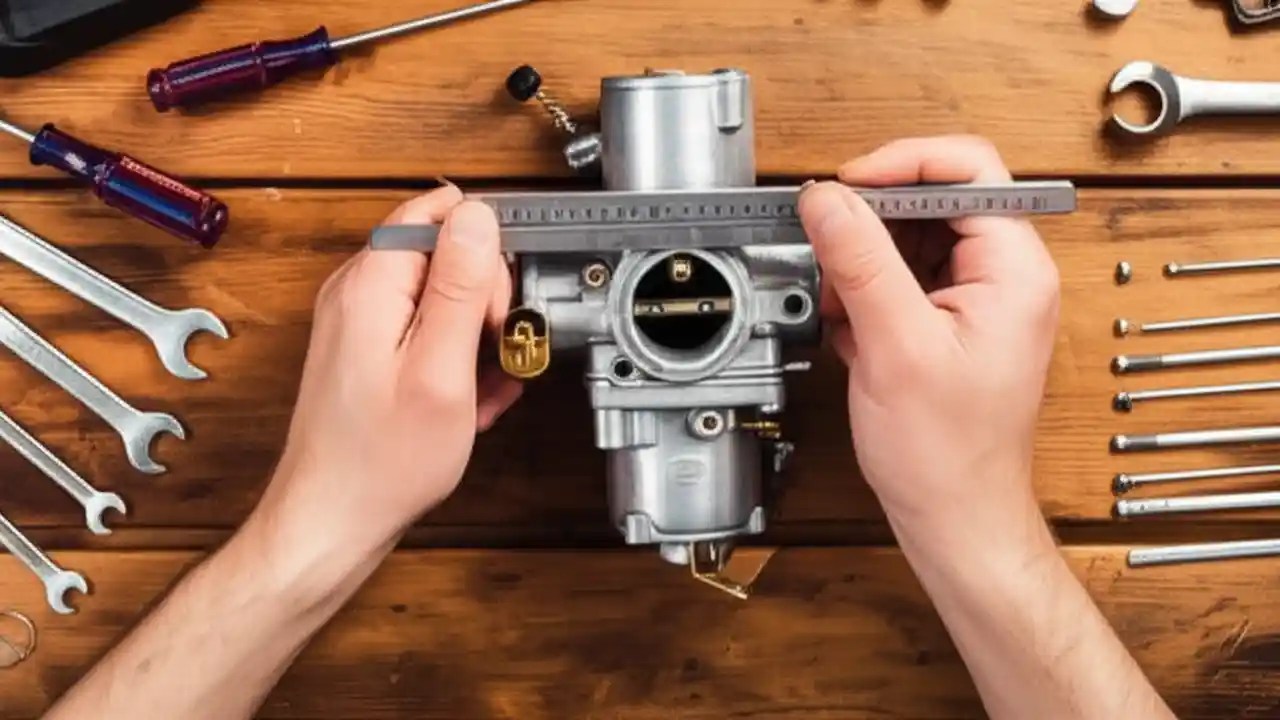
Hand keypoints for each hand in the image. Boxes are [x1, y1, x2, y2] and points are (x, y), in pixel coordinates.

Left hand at [257, 185, 521, 557]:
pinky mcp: (367, 352)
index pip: (441, 214)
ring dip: (474, 337)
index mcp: (372, 284)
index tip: (495, 307)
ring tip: (478, 385)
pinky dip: (454, 362)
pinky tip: (464, 401)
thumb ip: (462, 286)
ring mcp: (359, 323)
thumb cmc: (382, 462)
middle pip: (443, 253)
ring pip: (441, 297)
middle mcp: (357, 293)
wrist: (333, 521)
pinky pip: (426, 333)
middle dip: (484, 299)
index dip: (483, 255)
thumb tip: (477, 215)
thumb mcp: (441, 369)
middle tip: (490, 351)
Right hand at [798, 136, 1059, 550]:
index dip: (898, 165)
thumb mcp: (895, 347)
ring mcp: (978, 300)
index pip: (965, 168)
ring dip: (862, 264)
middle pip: (933, 199)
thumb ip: (861, 262)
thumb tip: (826, 200)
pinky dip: (866, 296)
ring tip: (842, 307)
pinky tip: (853, 333)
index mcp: (1014, 270)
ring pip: (910, 239)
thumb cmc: (947, 454)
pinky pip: (901, 278)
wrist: (956, 518)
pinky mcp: (949, 323)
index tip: (844, 188)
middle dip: (871, 223)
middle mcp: (1005, 276)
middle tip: (831, 253)